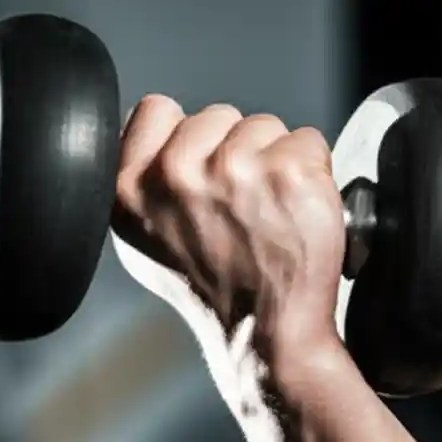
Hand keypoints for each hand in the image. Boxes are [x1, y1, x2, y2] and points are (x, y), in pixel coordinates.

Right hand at [111, 95, 345, 364]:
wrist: (266, 331)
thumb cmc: (213, 290)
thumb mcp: (144, 239)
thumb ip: (144, 181)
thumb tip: (150, 134)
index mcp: (130, 187)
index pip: (156, 110)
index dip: (187, 137)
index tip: (202, 172)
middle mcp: (176, 174)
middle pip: (217, 115)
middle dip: (235, 150)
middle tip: (240, 207)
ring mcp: (234, 169)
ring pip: (264, 126)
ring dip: (274, 161)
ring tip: (268, 214)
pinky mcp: (288, 173)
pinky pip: (307, 142)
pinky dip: (312, 173)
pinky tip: (296, 212)